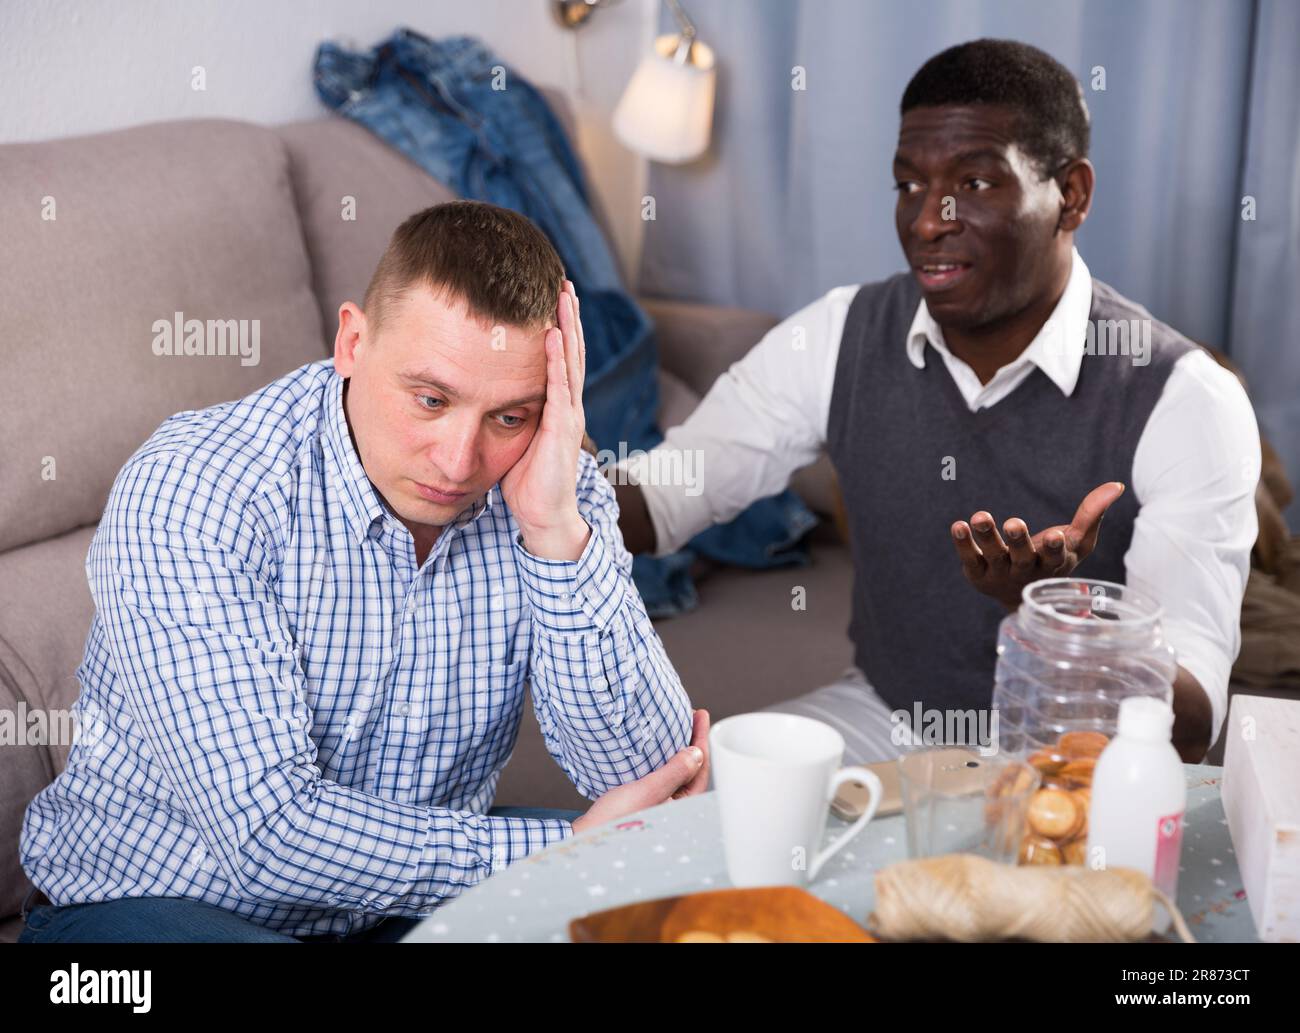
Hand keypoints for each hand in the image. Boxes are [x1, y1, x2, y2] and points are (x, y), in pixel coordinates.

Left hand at [500, 279, 589, 560]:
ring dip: (568, 326)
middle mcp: (567, 405)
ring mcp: (568, 414)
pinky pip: (560, 387)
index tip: (552, 297)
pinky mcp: (563, 428)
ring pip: (571, 361)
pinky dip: (557, 360)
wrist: (542, 516)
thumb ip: (505, 414)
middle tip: (565, 281)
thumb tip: (478, 395)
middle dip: (568, 315)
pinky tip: (554, 335)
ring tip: (565, 294)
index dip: (557, 326)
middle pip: (570, 350)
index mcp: (555, 406)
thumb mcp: (511, 438)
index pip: (559, 358)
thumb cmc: (525, 482)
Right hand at [571, 709, 710, 834]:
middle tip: (691, 715)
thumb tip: (697, 752)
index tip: (700, 715)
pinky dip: (662, 758)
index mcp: (682, 808)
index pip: (699, 768)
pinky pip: (661, 774)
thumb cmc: (617, 817)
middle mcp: (674, 807)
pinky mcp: (645, 801)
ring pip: (676, 771)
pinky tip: (654, 747)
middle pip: (690, 768)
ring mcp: (660, 804)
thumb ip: (675, 771)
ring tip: (675, 725)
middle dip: (692, 741)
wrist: (586, 834)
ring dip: (677, 748)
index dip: (701, 739)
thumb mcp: (649, 790)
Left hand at [950, 482, 1124, 609]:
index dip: (1055, 548)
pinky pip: (969, 557)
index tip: (1056, 535)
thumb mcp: (1076, 542)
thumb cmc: (1052, 560)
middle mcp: (1026, 570)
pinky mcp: (977, 573)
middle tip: (1014, 523)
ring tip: (979, 516)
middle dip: (1018, 540)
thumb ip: (1092, 513)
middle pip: (1022, 556)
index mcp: (1053, 564)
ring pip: (993, 555)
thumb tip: (1116, 485)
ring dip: (986, 535)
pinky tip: (958, 526)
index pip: (1055, 558)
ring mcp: (1000, 573)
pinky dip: (962, 543)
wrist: (1019, 595)